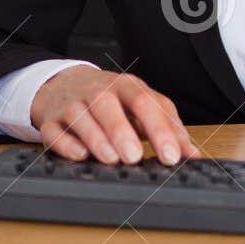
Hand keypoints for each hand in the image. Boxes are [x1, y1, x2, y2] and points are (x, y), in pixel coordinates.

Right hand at [29, 65, 201, 165]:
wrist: (64, 84)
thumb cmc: (111, 100)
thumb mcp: (141, 106)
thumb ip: (168, 127)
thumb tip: (193, 155)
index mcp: (125, 87)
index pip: (144, 101)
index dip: (158, 128)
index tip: (171, 155)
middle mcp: (97, 92)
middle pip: (107, 105)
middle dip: (122, 130)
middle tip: (135, 156)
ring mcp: (72, 105)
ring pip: (81, 117)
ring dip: (96, 138)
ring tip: (112, 159)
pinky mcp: (51, 121)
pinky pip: (54, 132)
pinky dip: (66, 144)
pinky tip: (80, 155)